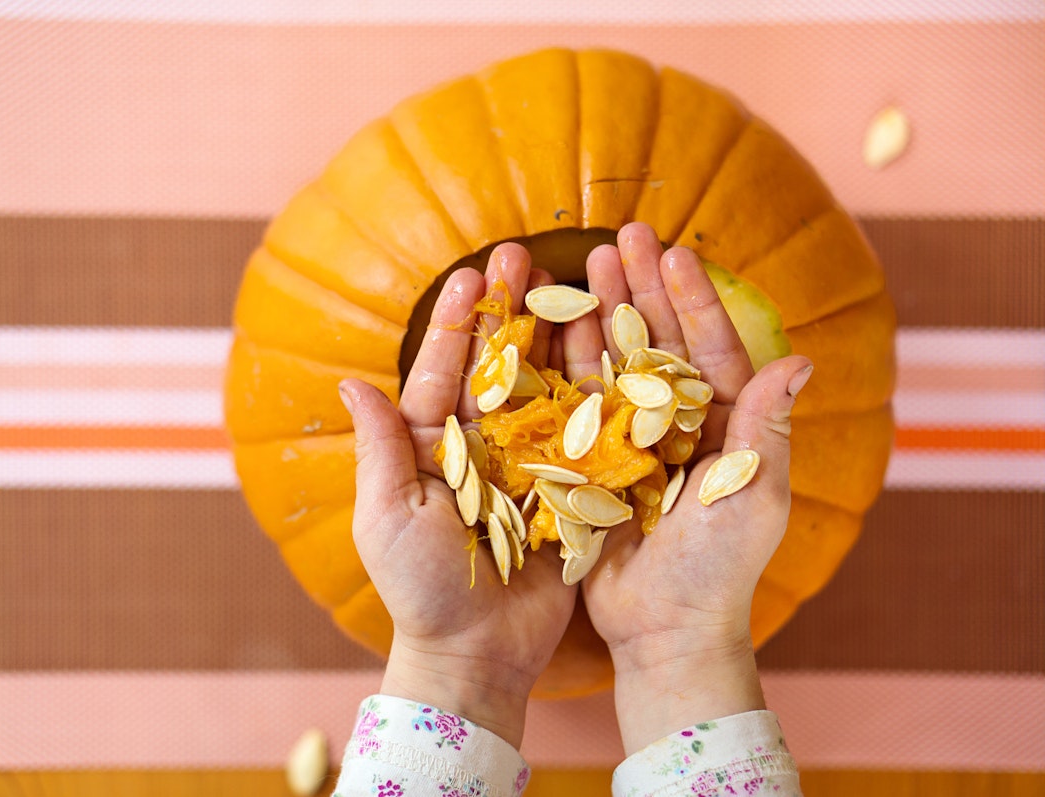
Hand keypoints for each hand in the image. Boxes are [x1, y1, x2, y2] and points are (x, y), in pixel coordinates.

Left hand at [339, 244, 576, 747]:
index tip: (473, 273)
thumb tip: (349, 383)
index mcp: (430, 446)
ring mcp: (526, 463)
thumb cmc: (418, 587)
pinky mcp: (566, 488)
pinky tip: (608, 343)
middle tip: (522, 255)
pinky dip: (593, 387)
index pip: (444, 372)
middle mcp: (479, 445)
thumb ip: (378, 448)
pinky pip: (580, 431)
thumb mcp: (387, 515)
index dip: (459, 324)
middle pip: (496, 366)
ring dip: (552, 334)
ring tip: (569, 279)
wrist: (476, 652)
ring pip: (541, 386)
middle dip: (508, 311)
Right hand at [568, 223, 813, 752]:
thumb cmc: (721, 567)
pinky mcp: (592, 459)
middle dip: (641, 287)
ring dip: (601, 310)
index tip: (674, 252)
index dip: (692, 300)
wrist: (664, 626)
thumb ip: (767, 426)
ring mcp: (632, 438)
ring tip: (585, 261)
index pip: (710, 349)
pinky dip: (568, 360)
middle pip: (658, 340)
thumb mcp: (752, 494)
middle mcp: (677, 422)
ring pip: (615, 360)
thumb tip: (798, 359)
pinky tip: (555, 320)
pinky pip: (578, 400)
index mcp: (726, 425)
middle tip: (622, 234)